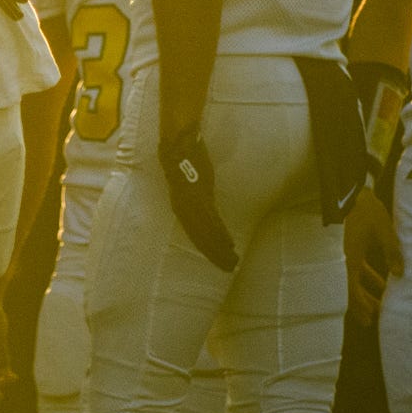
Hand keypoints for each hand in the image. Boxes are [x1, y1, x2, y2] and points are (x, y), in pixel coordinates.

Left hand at [157, 128, 239, 271]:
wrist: (179, 144)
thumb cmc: (185, 161)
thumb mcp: (191, 185)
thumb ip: (198, 199)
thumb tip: (207, 208)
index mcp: (181, 208)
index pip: (195, 235)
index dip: (207, 250)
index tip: (219, 261)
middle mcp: (183, 210)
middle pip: (200, 239)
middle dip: (215, 255)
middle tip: (229, 268)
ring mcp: (191, 204)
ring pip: (206, 233)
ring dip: (219, 248)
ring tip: (232, 260)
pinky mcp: (200, 197)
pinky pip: (211, 220)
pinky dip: (219, 233)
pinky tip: (229, 244)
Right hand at [344, 181, 402, 323]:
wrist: (348, 191)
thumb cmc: (364, 209)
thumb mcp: (382, 230)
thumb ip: (392, 251)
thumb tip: (400, 273)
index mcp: (349, 258)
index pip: (351, 288)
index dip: (359, 305)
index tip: (368, 318)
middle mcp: (344, 260)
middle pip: (350, 289)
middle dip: (361, 305)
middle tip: (371, 321)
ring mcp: (347, 254)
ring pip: (355, 280)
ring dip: (366, 293)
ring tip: (379, 305)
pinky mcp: (351, 248)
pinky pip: (358, 269)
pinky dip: (368, 278)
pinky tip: (383, 282)